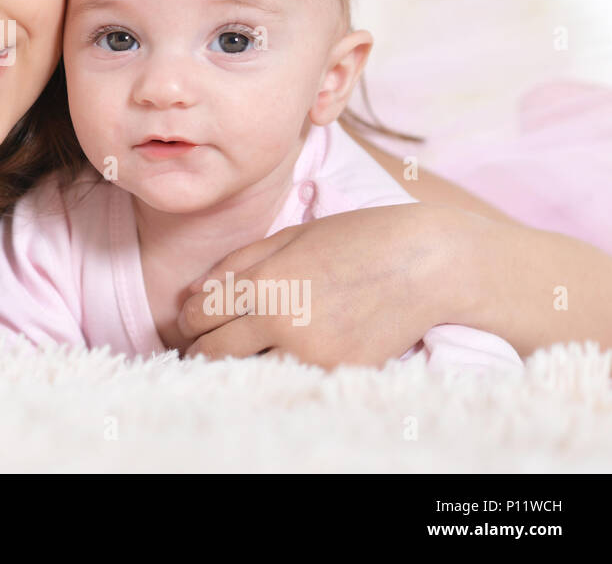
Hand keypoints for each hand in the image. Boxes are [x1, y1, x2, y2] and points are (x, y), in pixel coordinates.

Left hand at [173, 203, 464, 368]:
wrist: (429, 264)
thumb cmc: (358, 239)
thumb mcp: (290, 236)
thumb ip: (236, 264)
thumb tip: (190, 295)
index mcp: (265, 283)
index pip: (199, 316)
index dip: (189, 319)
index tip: (194, 319)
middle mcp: (283, 324)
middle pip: (214, 354)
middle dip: (202, 349)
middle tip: (204, 344)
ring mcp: (313, 355)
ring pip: (247, 376)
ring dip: (236, 367)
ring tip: (238, 355)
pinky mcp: (339, 373)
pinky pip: (289, 382)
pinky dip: (275, 374)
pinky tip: (278, 359)